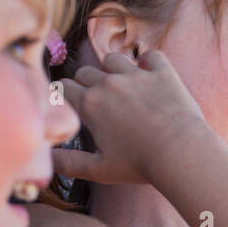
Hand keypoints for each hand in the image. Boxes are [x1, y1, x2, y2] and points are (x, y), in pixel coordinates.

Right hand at [52, 50, 206, 185]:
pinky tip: (151, 74)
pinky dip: (149, 62)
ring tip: (121, 86)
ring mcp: (137, 75)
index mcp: (90, 104)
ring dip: (113, 70)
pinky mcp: (163, 73)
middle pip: (85, 72)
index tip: (69, 104)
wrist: (180, 153)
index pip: (62, 88)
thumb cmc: (140, 164)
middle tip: (97, 102)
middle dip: (86, 84)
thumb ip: (69, 163)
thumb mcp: (99, 170)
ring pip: (113, 59)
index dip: (62, 96)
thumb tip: (47, 158)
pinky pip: (151, 56)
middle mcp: (109, 83)